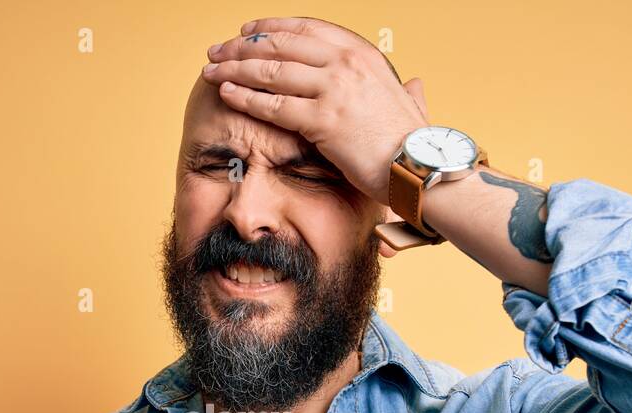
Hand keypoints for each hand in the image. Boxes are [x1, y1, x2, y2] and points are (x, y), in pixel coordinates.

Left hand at [201, 16, 431, 209]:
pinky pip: (273, 105)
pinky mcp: (323, 119)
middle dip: (242, 46)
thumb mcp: (411, 103)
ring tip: (210, 69)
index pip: (307, 27)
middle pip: (281, 44)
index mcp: (362, 54)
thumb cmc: (415, 143)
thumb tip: (415, 85)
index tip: (246, 31)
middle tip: (216, 50)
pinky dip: (244, 96)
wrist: (422, 166)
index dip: (272, 27)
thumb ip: (405, 89)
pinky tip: (225, 93)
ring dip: (234, 67)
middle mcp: (346, 63)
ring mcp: (334, 89)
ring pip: (271, 71)